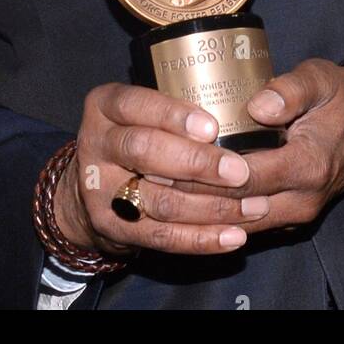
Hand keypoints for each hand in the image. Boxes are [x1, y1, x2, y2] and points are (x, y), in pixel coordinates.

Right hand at [52, 82, 271, 256]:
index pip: (136, 105)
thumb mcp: (141, 111)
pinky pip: (161, 237)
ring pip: (159, 200)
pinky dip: (201, 239)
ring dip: (212, 207)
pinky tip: (233, 236)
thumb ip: (176, 112)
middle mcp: (96, 144)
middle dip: (197, 163)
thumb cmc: (136, 134)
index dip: (174, 116)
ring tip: (252, 207)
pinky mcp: (112, 226)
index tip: (212, 128)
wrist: (91, 183)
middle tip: (240, 172)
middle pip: (144, 151)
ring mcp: (100, 189)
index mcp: (104, 105)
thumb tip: (243, 117)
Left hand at [170, 59, 343, 233]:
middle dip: (190, 197)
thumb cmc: (340, 97)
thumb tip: (257, 105)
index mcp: (306, 166)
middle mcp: (300, 200)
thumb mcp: (319, 80)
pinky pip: (247, 225)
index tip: (164, 158)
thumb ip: (289, 90)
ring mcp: (296, 214)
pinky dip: (216, 217)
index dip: (202, 171)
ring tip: (157, 192)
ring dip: (199, 212)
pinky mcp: (289, 217)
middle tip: (147, 178)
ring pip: (238, 224)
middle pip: (234, 208)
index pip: (243, 177)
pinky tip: (184, 204)